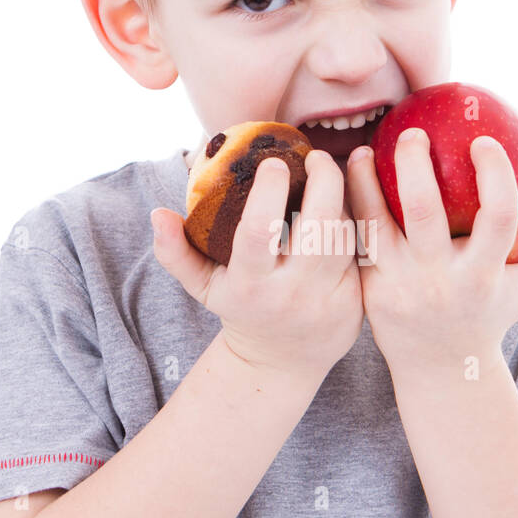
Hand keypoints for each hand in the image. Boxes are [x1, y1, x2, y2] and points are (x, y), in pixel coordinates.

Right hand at [150, 150, 363, 380]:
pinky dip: (351, 224)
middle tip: (316, 156)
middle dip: (325, 180)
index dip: (269, 192)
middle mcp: (292, 293)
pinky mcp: (356, 301)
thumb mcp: (203, 287)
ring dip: (340, 199)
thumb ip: (175, 252)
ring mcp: (327, 299)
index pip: (259, 233)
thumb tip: (158, 213)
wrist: (283, 362)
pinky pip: (359, 250)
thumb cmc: (241, 309)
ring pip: (344, 235)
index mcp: (251, 285)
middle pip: (318, 227)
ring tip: (327, 178)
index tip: (273, 161)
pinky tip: (342, 207)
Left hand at [345, 130, 517, 379]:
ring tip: (365, 150)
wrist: (440, 365)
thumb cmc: (491, 311)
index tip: (483, 140)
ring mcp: (401, 285)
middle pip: (424, 210)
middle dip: (414, 163)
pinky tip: (348, 180)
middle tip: (413, 132)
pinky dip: (350, 206)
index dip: (495, 173)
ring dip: (365, 180)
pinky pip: (356, 239)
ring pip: (375, 222)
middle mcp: (440, 279)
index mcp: (483, 274)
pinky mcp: (371, 290)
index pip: (498, 215)